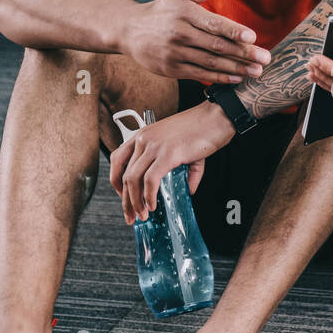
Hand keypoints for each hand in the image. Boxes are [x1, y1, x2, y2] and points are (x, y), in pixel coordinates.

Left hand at [109, 101, 234, 223]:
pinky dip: (149, 196)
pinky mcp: (168, 154)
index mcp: (144, 135)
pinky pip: (150, 180)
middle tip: (131, 214)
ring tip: (142, 214)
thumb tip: (187, 189)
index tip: (123, 195)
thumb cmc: (202, 127)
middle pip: (123, 174)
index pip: (117, 159)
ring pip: (132, 179)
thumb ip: (183, 169)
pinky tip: (153, 204)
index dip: (116, 181)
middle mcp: (144, 139)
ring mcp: (154, 146)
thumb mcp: (182, 145)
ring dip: (135, 202)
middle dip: (125, 200)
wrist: (216, 117)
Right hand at [123, 0, 270, 82]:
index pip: (214, 23)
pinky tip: (237, 78)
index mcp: (185, 14)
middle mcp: (180, 34)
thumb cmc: (161, 12)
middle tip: (265, 59)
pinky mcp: (172, 69)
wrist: (129, 31)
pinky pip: (200, 74)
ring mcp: (175, 53)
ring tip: (256, 71)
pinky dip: (219, 77)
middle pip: (217, 46)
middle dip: (243, 54)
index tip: (253, 37)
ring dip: (236, 68)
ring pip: (211, 63)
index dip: (234, 31)